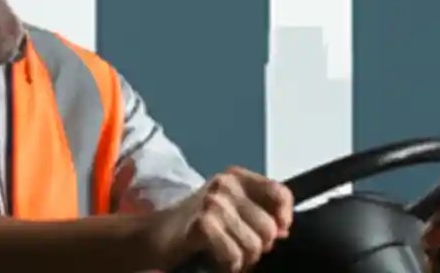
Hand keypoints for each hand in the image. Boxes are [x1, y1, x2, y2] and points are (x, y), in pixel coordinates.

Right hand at [144, 166, 293, 271]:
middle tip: (241, 248)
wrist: (155, 236)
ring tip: (227, 254)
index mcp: (236, 176)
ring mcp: (213, 203)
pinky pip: (234, 256)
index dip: (284, 218)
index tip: (278, 233)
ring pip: (254, 246)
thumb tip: (284, 229)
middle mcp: (225, 184)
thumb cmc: (196, 223)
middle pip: (269, 227)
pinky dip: (229, 266)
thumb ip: (259, 211)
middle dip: (260, 247)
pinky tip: (216, 259)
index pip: (280, 193)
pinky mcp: (202, 225)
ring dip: (244, 259)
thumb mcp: (230, 207)